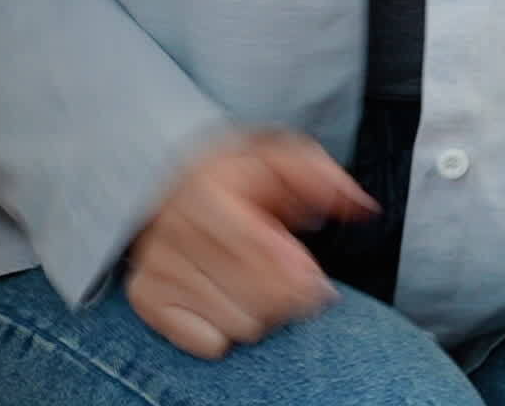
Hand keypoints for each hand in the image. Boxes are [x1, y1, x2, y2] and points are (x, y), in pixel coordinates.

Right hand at [124, 131, 376, 359]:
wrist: (173, 183)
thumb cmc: (237, 179)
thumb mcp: (279, 160)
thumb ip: (320, 177)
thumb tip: (359, 204)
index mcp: (203, 188)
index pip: (259, 251)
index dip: (297, 274)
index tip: (310, 274)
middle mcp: (170, 227)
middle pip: (259, 300)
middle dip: (284, 294)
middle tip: (283, 275)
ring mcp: (154, 265)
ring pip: (239, 326)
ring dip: (257, 312)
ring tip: (249, 282)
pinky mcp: (145, 298)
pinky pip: (208, 343)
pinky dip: (223, 331)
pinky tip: (221, 299)